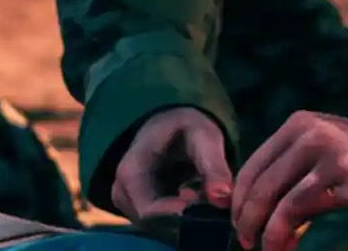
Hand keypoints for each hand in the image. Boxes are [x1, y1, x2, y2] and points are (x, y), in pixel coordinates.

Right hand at [111, 107, 232, 221]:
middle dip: (187, 216)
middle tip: (213, 200)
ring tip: (205, 193)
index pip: (149, 212)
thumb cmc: (185, 126)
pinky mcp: (140, 210)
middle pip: (156, 222)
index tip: (207, 209)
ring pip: (161, 224)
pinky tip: (198, 198)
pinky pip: (163, 221)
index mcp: (131, 173)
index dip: (180, 215)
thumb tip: (224, 197)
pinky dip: (183, 214)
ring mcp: (129, 204)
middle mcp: (123, 193)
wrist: (170, 123)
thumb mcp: (203, 137)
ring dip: (186, 216)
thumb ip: (214, 165)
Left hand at [232, 112, 347, 250]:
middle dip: (245, 220)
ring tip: (264, 249)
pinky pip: (302, 211)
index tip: (238, 223)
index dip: (238, 200)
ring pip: (277, 200)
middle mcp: (311, 134)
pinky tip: (287, 246)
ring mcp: (329, 156)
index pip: (253, 166)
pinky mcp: (345, 180)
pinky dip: (286, 233)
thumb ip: (291, 162)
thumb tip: (254, 203)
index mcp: (299, 124)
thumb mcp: (323, 144)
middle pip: (260, 185)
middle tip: (245, 243)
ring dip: (263, 232)